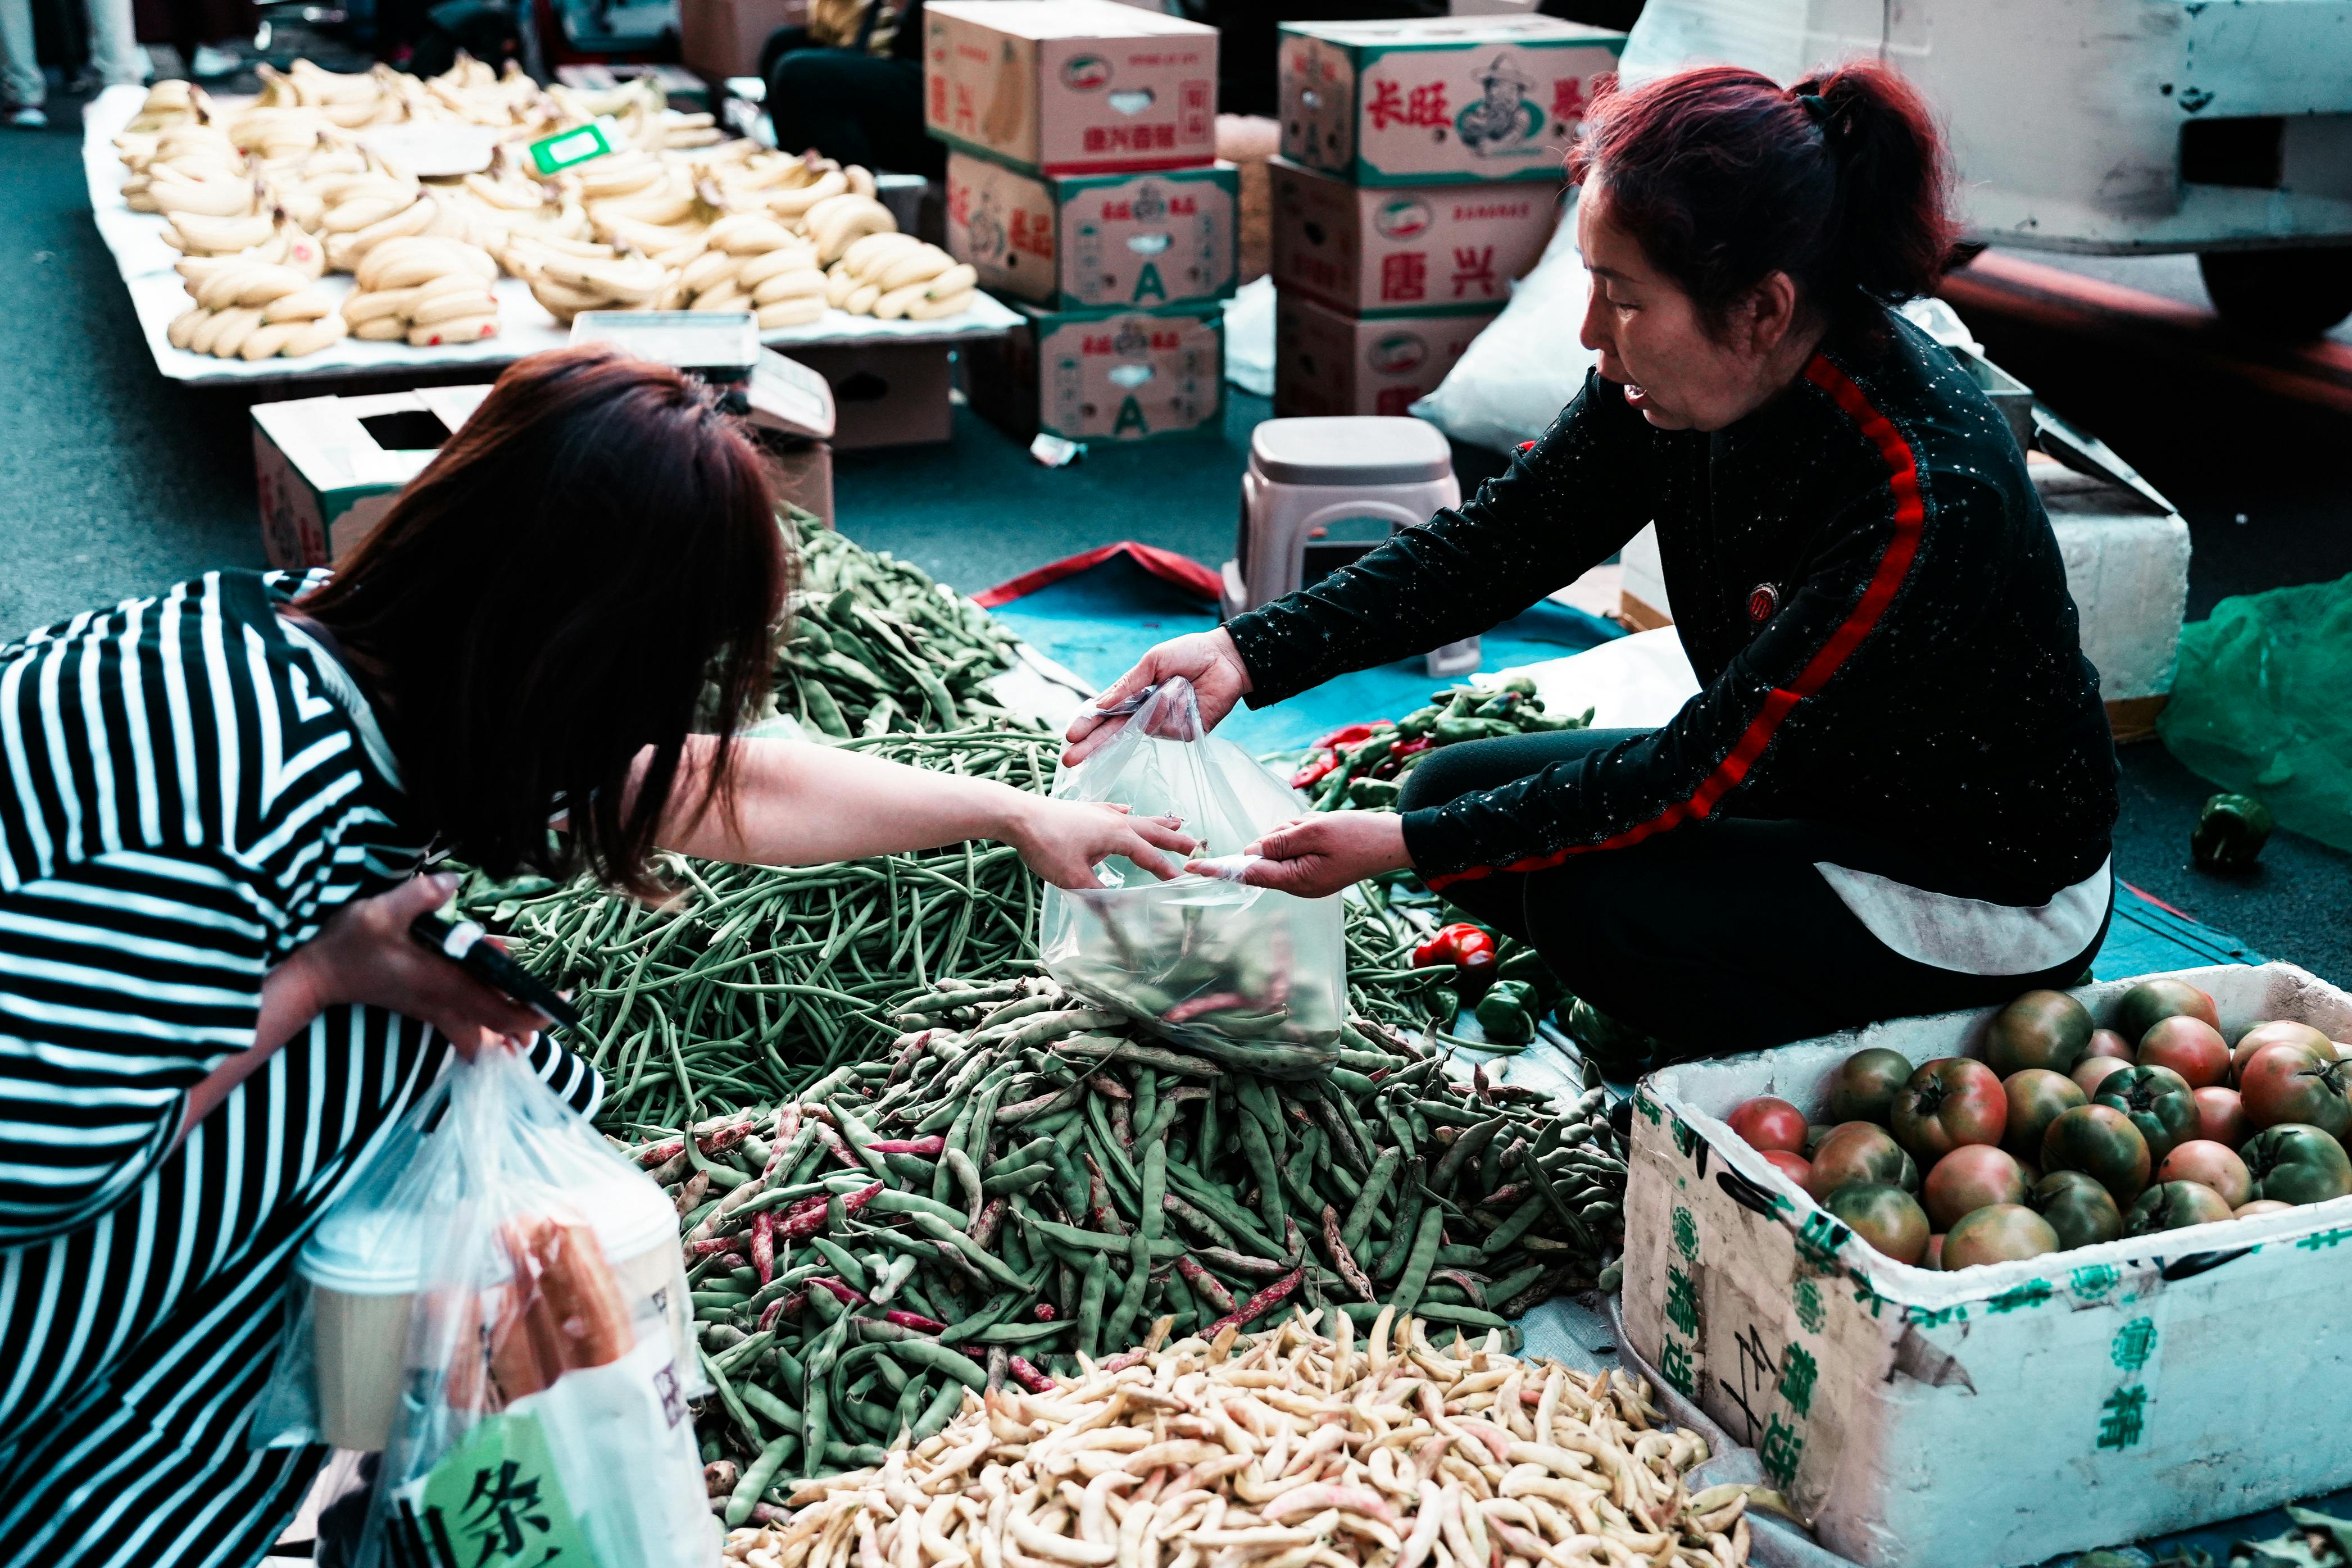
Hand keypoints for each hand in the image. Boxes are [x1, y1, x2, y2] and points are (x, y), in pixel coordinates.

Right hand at [285, 873, 554, 1057]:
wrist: (315, 976)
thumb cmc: (348, 945)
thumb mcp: (379, 912)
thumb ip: (419, 896)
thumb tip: (452, 879)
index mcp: (446, 985)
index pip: (503, 1012)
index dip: (536, 1014)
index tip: (562, 1003)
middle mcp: (444, 1003)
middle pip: (499, 1026)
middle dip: (528, 1021)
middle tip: (551, 1005)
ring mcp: (432, 1009)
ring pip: (481, 1029)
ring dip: (505, 1023)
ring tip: (526, 1006)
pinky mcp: (421, 1007)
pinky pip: (462, 1024)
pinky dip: (482, 1022)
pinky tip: (488, 1002)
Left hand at [1004, 796, 1199, 890]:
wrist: (1017, 815)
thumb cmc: (1046, 845)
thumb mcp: (1074, 879)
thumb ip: (1099, 899)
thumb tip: (1118, 919)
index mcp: (1117, 835)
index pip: (1150, 857)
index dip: (1168, 871)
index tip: (1184, 883)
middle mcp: (1114, 820)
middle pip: (1152, 831)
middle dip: (1175, 839)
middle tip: (1197, 843)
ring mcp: (1099, 812)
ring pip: (1137, 817)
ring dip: (1158, 822)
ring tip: (1177, 820)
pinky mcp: (1084, 809)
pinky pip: (1113, 809)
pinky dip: (1125, 812)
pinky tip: (1127, 809)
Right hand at [1061, 628, 1253, 766]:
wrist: (1226, 659)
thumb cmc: (1189, 654)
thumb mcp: (1153, 661)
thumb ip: (1128, 684)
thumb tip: (1102, 704)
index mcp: (1134, 695)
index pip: (1104, 715)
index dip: (1087, 725)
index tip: (1070, 737)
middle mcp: (1145, 714)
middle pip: (1114, 735)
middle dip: (1093, 747)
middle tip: (1071, 760)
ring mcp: (1164, 726)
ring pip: (1145, 727)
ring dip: (1158, 705)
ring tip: (1179, 685)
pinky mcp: (1184, 733)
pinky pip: (1169, 727)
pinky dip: (1176, 708)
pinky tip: (1188, 695)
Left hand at [1205, 813, 1411, 899]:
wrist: (1392, 841)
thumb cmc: (1357, 835)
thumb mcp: (1315, 831)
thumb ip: (1279, 841)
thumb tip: (1250, 851)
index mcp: (1296, 880)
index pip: (1247, 873)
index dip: (1218, 867)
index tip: (1190, 865)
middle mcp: (1297, 885)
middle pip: (1264, 855)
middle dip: (1280, 835)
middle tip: (1310, 827)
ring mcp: (1306, 879)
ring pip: (1278, 847)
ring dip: (1294, 831)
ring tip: (1322, 829)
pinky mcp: (1313, 870)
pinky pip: (1294, 848)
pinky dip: (1303, 835)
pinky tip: (1324, 832)